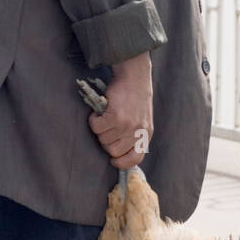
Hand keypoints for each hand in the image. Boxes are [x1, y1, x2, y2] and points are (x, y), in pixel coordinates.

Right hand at [88, 52, 153, 169]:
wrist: (135, 77)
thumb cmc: (135, 98)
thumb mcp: (142, 119)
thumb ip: (135, 135)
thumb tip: (117, 154)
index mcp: (146, 134)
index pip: (135, 159)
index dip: (122, 162)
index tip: (113, 160)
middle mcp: (137, 132)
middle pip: (113, 151)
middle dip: (105, 142)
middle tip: (106, 128)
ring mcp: (127, 125)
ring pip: (103, 139)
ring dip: (99, 129)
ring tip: (104, 117)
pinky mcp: (115, 116)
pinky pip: (96, 127)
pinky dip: (93, 120)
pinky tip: (99, 112)